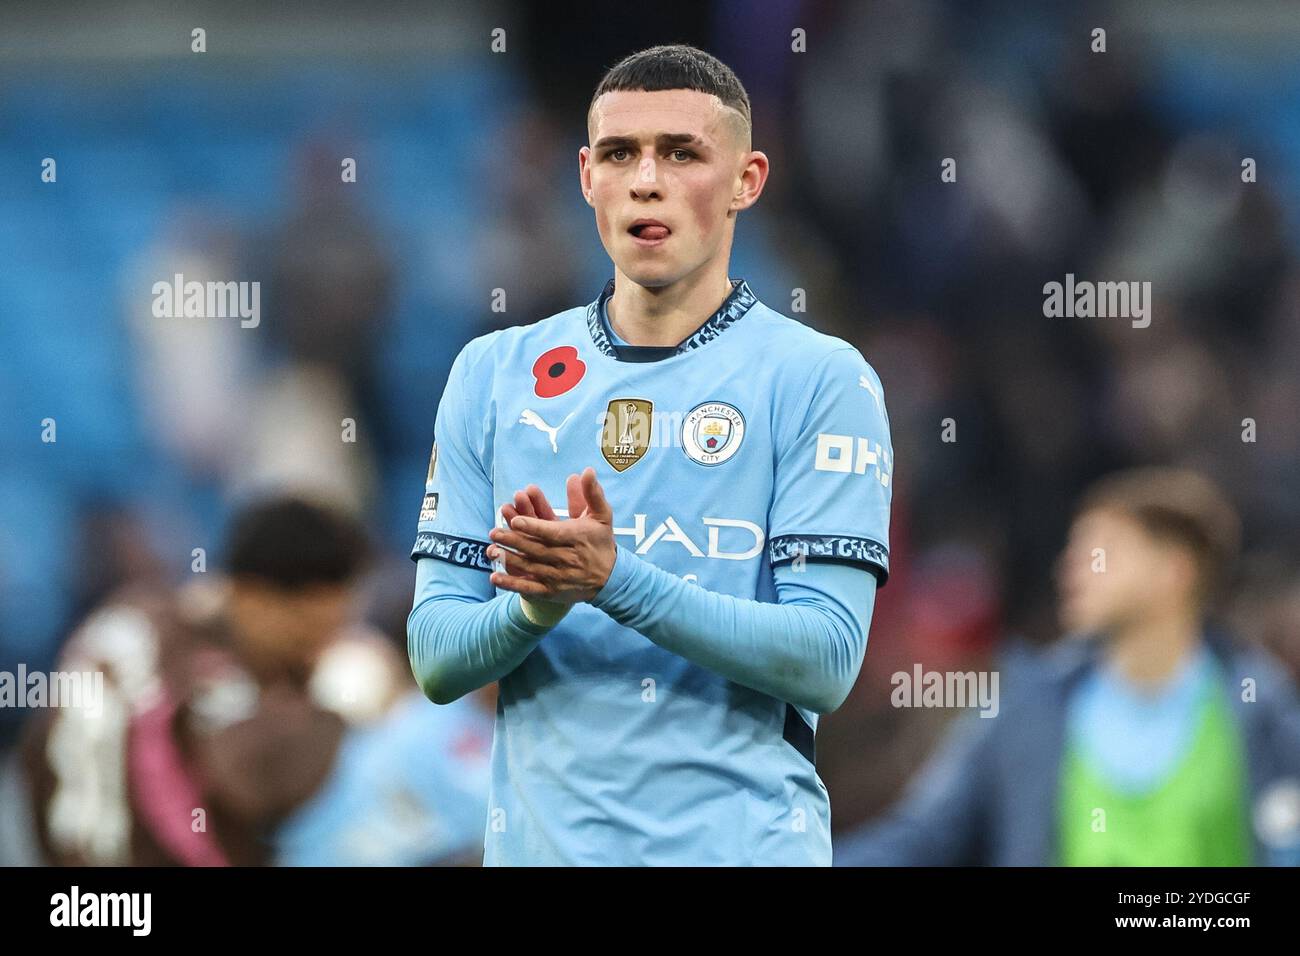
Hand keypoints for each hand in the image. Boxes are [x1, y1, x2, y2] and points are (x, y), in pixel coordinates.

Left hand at [486, 467, 616, 605]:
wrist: (611, 578)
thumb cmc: (601, 542)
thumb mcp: (602, 515)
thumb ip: (592, 493)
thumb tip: (586, 470)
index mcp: (577, 539)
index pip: (552, 532)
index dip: (534, 527)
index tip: (516, 520)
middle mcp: (567, 559)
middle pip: (537, 549)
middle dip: (514, 541)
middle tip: (493, 532)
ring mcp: (559, 577)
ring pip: (530, 568)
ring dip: (509, 560)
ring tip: (491, 550)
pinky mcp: (552, 591)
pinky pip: (530, 589)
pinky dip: (512, 585)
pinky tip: (495, 578)